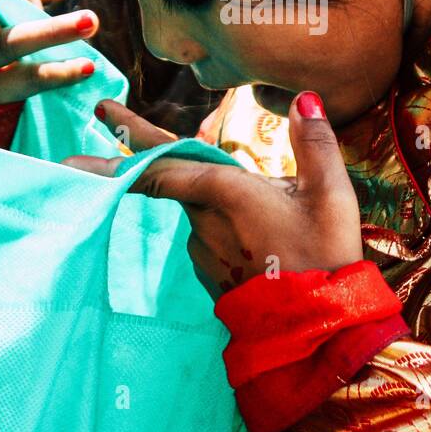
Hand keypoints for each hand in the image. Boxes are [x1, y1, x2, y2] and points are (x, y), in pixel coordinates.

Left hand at [64, 91, 364, 298]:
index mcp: (226, 193)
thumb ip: (314, 142)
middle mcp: (204, 221)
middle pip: (167, 176)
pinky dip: (225, 227)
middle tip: (101, 114)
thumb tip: (304, 98)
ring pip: (198, 209)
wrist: (316, 333)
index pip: (165, 161)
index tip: (99, 114)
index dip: (131, 135)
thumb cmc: (325, 260)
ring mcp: (203, 251)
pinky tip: (263, 240)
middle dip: (131, 146)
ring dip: (210, 199)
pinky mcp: (211, 274)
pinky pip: (211, 236)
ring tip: (268, 214)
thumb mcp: (331, 195)